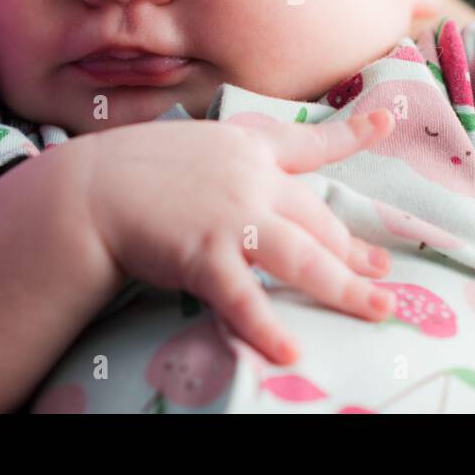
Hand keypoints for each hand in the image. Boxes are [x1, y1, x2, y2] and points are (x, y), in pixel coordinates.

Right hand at [70, 110, 399, 364]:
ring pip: (303, 257)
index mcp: (248, 148)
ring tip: (377, 310)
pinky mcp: (204, 254)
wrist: (87, 188)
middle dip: (354, 250)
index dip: (352, 132)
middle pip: (318, 219)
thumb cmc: (134, 169)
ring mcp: (231, 217)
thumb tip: (260, 188)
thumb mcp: (194, 148)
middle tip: (380, 272)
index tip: (387, 123)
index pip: (308, 142)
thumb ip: (233, 164)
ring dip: (345, 288)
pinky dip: (267, 327)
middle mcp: (250, 180)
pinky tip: (289, 351)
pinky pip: (246, 298)